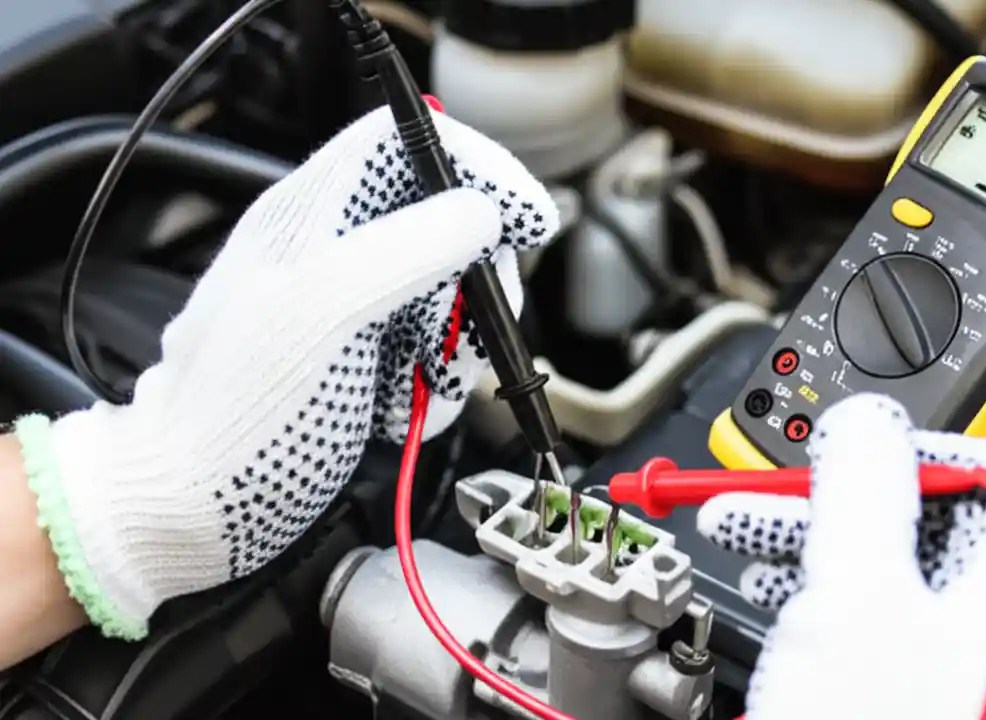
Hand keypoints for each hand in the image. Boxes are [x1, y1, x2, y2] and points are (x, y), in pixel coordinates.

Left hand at [12, 105, 557, 639]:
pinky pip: (432, 354)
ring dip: (456, 350)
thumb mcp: (318, 319)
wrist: (187, 510)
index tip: (523, 219)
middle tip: (461, 336)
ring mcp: (349, 309)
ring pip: (448, 296)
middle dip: (473, 284)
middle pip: (445, 225)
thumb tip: (477, 211)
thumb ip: (400, 252)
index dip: (474, 168)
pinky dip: (434, 389)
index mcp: (311, 218)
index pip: (405, 143)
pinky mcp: (363, 361)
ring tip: (419, 392)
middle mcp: (333, 253)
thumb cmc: (230, 422)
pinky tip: (400, 413)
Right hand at [697, 395, 985, 719]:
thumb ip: (863, 487)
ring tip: (747, 552)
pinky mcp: (919, 717)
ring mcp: (967, 685)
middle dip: (835, 498)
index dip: (907, 445)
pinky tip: (775, 619)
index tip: (835, 452)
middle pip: (932, 522)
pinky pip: (878, 638)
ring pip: (896, 580)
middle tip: (764, 500)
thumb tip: (863, 421)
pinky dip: (822, 610)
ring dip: (817, 549)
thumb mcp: (856, 597)